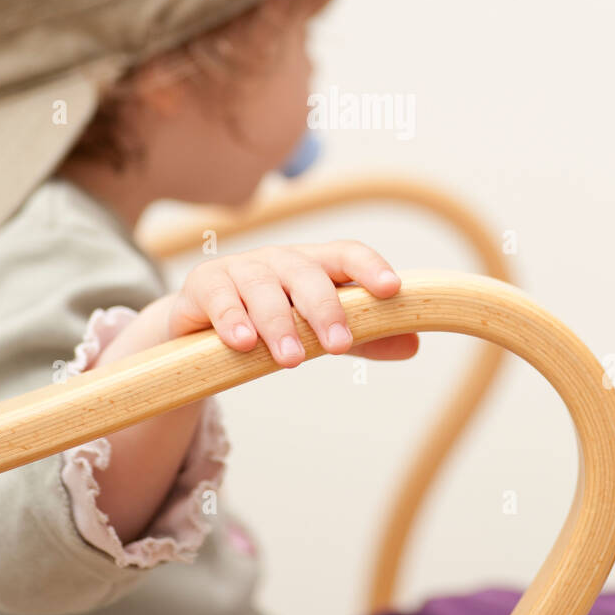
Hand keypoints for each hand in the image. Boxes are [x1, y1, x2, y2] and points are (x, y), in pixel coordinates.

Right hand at [167, 241, 418, 366]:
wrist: (202, 329)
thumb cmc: (273, 323)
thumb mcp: (319, 331)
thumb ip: (363, 339)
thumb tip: (413, 344)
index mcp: (314, 265)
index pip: (346, 254)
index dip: (370, 267)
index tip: (391, 289)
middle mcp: (279, 261)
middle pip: (306, 273)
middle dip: (325, 308)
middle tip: (340, 345)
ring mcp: (239, 269)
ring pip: (263, 288)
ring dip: (279, 323)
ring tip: (292, 360)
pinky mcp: (204, 285)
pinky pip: (220, 298)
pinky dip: (231, 319)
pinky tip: (243, 343)